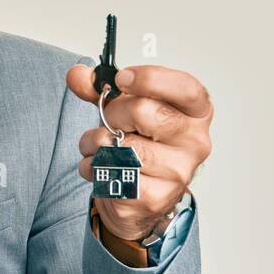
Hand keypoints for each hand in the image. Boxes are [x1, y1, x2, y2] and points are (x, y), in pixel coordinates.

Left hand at [66, 63, 212, 241]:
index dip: (150, 79)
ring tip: (100, 147)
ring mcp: (177, 173)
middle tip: (110, 123)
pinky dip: (93, 167)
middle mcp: (195, 143)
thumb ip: (101, 89)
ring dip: (96, 143)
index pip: (185, 89)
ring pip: (120, 145)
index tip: (122, 78)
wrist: (139, 193)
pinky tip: (102, 168)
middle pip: (142, 111)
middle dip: (112, 114)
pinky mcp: (153, 198)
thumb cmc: (139, 142)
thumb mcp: (124, 107)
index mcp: (196, 113)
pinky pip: (109, 172)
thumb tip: (77, 75)